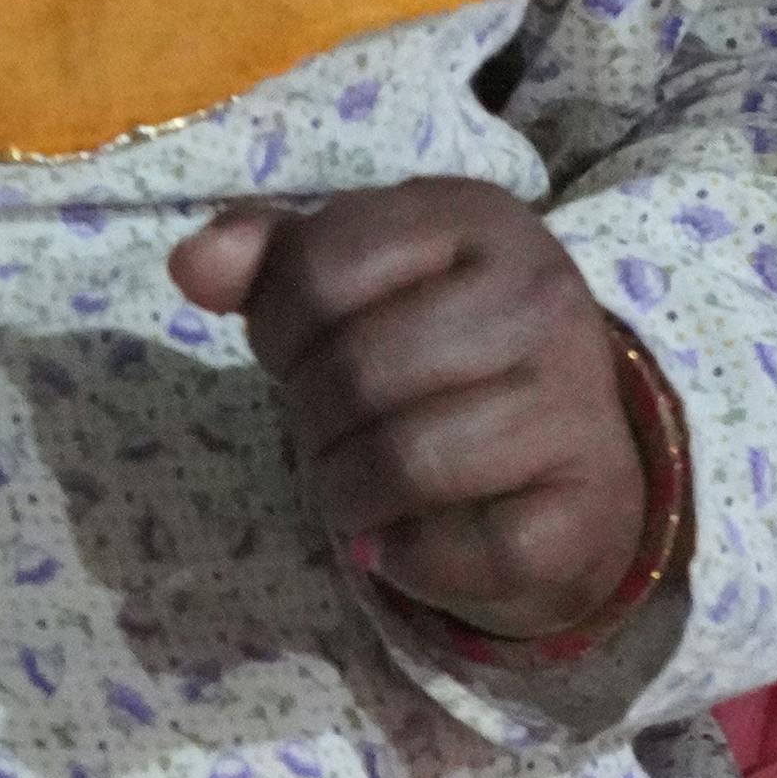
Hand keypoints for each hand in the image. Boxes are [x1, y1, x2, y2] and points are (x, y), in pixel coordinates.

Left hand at [168, 179, 665, 651]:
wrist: (576, 464)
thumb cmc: (444, 359)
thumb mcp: (366, 286)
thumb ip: (274, 262)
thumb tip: (191, 265)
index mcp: (478, 218)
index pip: (318, 268)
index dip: (276, 329)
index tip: (300, 356)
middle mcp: (541, 295)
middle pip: (355, 372)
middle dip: (314, 422)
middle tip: (337, 433)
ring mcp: (575, 401)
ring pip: (403, 463)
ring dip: (348, 496)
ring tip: (361, 489)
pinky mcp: (585, 505)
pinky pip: (454, 549)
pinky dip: (407, 560)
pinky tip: (412, 539)